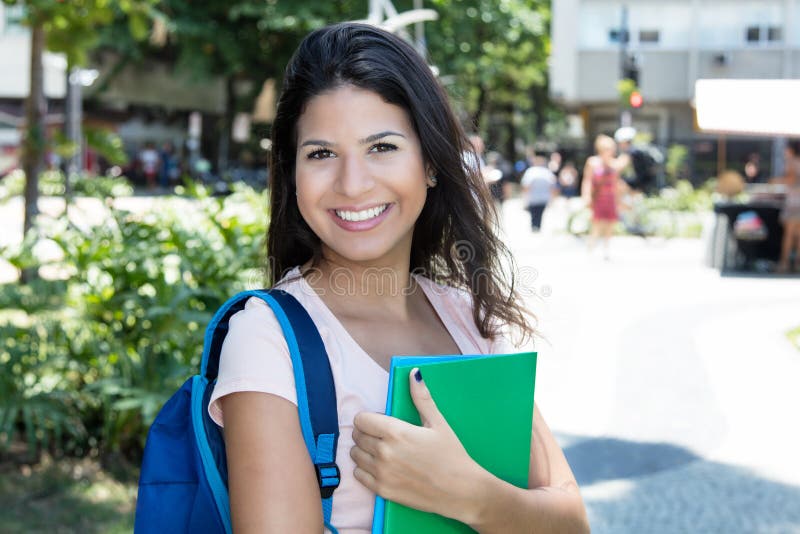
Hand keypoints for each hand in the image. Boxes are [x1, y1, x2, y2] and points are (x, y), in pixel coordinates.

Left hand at [350, 368, 485, 521]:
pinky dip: (365, 470)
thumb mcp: (438, 423)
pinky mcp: (382, 491)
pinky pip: (358, 475)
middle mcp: (384, 452)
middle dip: (367, 433)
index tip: (381, 422)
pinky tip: (382, 467)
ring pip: (356, 455)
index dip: (369, 419)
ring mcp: (382, 473)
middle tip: (384, 436)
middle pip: (357, 436)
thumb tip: (414, 373)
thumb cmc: (452, 455)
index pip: (361, 420)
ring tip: (382, 451)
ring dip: (364, 450)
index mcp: (396, 432)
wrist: (461, 491)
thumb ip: (421, 398)